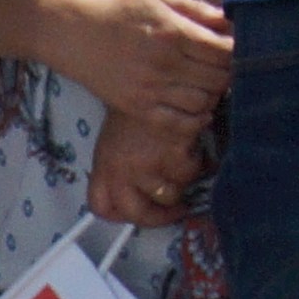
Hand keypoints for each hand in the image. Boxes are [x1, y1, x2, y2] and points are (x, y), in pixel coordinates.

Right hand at [60, 0, 233, 128]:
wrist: (76, 35)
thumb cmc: (122, 14)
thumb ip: (196, 9)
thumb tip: (230, 22)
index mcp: (173, 32)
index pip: (223, 50)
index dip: (237, 51)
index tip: (236, 49)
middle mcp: (163, 63)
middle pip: (218, 77)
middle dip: (229, 73)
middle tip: (225, 69)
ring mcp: (150, 88)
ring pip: (202, 102)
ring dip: (213, 96)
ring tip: (209, 86)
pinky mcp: (137, 107)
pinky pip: (177, 123)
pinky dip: (195, 121)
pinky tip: (199, 110)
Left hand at [83, 100, 213, 224]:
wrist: (156, 80)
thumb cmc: (137, 108)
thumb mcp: (115, 139)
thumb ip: (119, 168)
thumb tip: (136, 192)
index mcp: (104, 165)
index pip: (101, 207)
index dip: (119, 216)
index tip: (135, 215)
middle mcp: (122, 169)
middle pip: (138, 214)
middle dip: (160, 218)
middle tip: (174, 211)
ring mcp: (148, 165)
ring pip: (170, 195)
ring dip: (180, 183)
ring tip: (182, 164)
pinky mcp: (174, 155)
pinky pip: (190, 174)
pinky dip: (197, 163)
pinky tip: (192, 147)